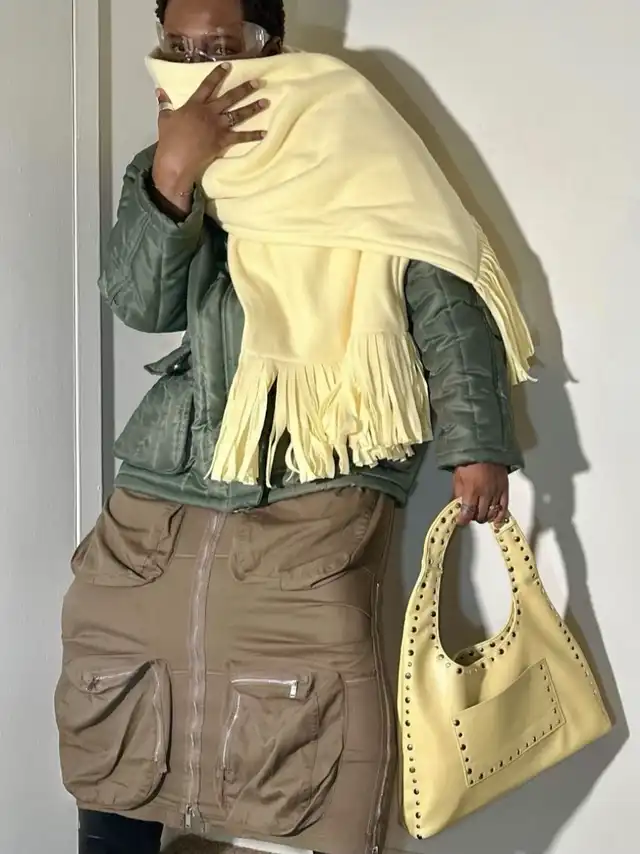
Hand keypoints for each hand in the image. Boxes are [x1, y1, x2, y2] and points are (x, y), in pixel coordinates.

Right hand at [152, 64, 268, 208]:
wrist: (176, 160)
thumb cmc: (169, 140)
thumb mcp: (164, 119)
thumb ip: (164, 104)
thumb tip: (159, 91)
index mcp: (195, 105)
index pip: (208, 85)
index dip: (218, 74)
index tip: (229, 66)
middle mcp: (209, 112)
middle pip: (230, 97)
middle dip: (245, 89)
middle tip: (259, 82)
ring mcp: (218, 126)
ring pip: (238, 114)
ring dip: (253, 108)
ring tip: (266, 102)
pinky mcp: (223, 141)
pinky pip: (241, 137)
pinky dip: (253, 135)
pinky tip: (264, 133)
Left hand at [453, 463, 508, 525]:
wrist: (485, 449)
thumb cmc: (469, 461)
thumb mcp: (458, 476)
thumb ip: (458, 493)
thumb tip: (457, 506)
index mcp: (472, 490)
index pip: (468, 512)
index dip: (463, 520)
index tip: (461, 522)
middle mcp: (485, 493)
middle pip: (480, 515)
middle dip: (474, 518)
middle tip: (471, 515)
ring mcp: (496, 492)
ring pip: (491, 513)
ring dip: (485, 517)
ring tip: (480, 514)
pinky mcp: (505, 490)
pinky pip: (504, 507)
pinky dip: (500, 516)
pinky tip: (496, 522)